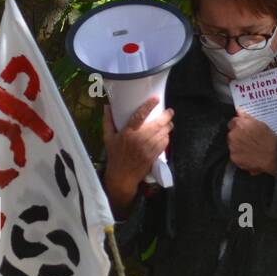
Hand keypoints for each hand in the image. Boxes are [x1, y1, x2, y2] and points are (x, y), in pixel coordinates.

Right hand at [102, 98, 172, 212]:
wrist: (122, 176)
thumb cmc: (114, 156)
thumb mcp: (108, 138)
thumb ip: (108, 121)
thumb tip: (107, 106)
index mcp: (127, 133)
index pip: (139, 116)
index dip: (148, 106)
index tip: (155, 99)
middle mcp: (139, 139)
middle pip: (157, 124)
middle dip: (166, 116)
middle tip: (169, 112)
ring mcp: (147, 148)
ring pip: (163, 133)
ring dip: (168, 127)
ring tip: (169, 123)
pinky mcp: (153, 156)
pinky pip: (164, 143)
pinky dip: (167, 138)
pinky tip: (166, 135)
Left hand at [227, 109, 276, 174]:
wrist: (273, 155)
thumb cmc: (269, 139)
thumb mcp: (260, 124)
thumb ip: (247, 117)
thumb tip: (239, 111)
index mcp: (240, 124)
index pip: (232, 122)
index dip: (238, 126)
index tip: (243, 129)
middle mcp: (233, 135)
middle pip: (231, 134)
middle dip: (238, 136)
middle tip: (249, 140)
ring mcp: (232, 147)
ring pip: (232, 145)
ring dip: (238, 145)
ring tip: (250, 148)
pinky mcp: (233, 157)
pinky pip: (234, 155)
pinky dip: (239, 155)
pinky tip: (249, 155)